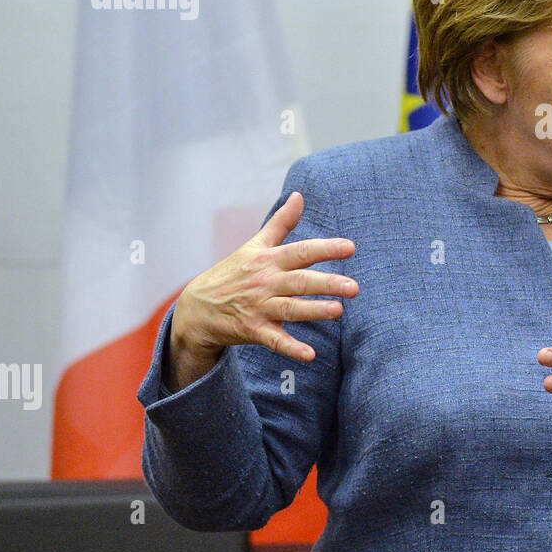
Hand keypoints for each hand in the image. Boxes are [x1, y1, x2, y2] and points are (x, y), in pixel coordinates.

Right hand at [166, 191, 357, 390]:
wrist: (197, 307)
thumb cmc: (234, 272)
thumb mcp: (256, 244)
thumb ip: (281, 222)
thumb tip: (300, 195)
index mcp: (269, 259)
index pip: (301, 251)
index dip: (326, 249)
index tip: (350, 247)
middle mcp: (266, 282)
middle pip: (299, 281)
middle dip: (327, 284)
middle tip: (354, 287)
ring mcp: (259, 307)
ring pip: (290, 309)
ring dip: (313, 311)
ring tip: (338, 311)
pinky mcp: (253, 330)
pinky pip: (274, 341)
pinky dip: (291, 348)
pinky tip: (310, 355)